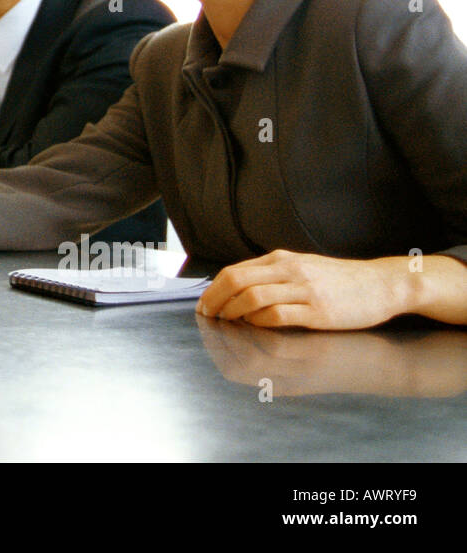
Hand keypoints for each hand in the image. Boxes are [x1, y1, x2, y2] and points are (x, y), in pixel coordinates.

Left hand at [197, 250, 406, 329]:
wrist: (382, 284)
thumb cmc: (339, 280)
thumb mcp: (302, 267)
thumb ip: (273, 275)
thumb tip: (238, 290)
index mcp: (282, 260)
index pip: (234, 271)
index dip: (212, 290)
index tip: (203, 305)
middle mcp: (289, 270)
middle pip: (236, 281)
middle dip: (215, 301)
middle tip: (207, 317)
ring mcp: (304, 290)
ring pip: (253, 297)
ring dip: (233, 313)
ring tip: (227, 324)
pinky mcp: (319, 311)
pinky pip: (279, 315)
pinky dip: (260, 322)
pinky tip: (256, 327)